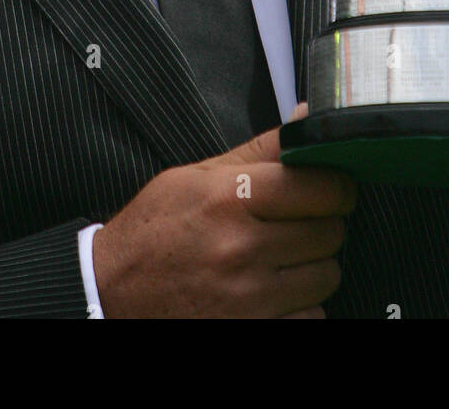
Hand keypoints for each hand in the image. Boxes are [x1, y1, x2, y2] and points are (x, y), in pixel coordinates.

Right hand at [92, 116, 355, 317]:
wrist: (111, 291)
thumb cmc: (156, 228)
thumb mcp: (199, 174)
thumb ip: (262, 149)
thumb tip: (308, 117)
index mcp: (230, 198)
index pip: (321, 187)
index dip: (336, 184)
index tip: (331, 186)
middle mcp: (242, 249)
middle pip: (330, 232)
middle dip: (323, 223)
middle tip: (301, 221)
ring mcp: (248, 299)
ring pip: (327, 276)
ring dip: (314, 265)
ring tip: (285, 256)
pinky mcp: (251, 332)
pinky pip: (311, 318)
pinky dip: (301, 307)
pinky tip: (276, 291)